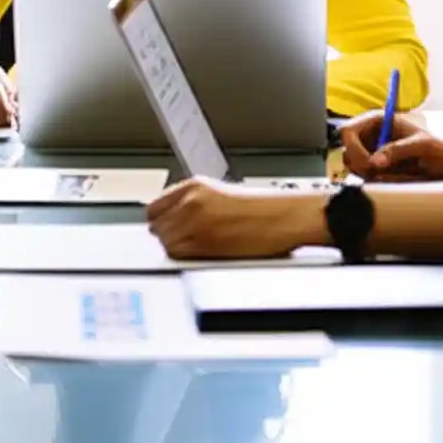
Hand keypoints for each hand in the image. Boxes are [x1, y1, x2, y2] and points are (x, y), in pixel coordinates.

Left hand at [147, 177, 329, 259]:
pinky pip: (177, 254)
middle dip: (168, 235)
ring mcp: (195, 220)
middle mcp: (191, 200)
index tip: (167, 228)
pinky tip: (203, 254)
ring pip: (165, 242)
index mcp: (195, 185)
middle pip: (157, 226)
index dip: (161, 221)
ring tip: (198, 248)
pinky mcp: (204, 242)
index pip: (155, 206)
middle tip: (186, 241)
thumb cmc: (266, 209)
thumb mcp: (223, 194)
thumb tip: (176, 220)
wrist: (288, 218)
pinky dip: (185, 257)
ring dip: (177, 247)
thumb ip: (195, 204)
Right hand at [341, 112, 442, 181]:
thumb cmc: (438, 148)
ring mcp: (369, 150)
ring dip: (366, 173)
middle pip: (346, 149)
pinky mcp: (373, 165)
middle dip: (360, 164)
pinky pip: (361, 175)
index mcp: (378, 120)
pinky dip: (370, 179)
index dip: (353, 148)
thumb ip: (398, 150)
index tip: (369, 164)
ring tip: (389, 173)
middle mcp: (370, 134)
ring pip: (352, 165)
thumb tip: (375, 162)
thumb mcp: (421, 146)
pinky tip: (388, 177)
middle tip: (378, 173)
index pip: (348, 130)